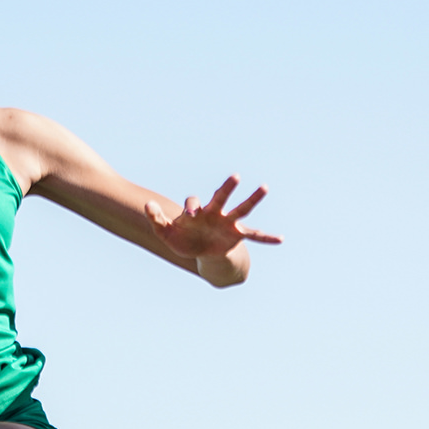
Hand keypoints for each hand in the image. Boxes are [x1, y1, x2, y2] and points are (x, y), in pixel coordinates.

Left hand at [145, 176, 281, 275]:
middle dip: (227, 188)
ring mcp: (228, 223)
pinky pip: (254, 235)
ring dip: (252, 199)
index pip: (194, 203)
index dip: (192, 208)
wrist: (199, 252)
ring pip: (241, 209)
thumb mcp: (167, 232)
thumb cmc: (183, 239)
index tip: (191, 215)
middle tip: (235, 177)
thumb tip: (147, 205)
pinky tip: (281, 240)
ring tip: (265, 187)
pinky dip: (266, 238)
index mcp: (197, 211)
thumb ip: (156, 219)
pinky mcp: (237, 235)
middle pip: (221, 197)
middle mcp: (215, 212)